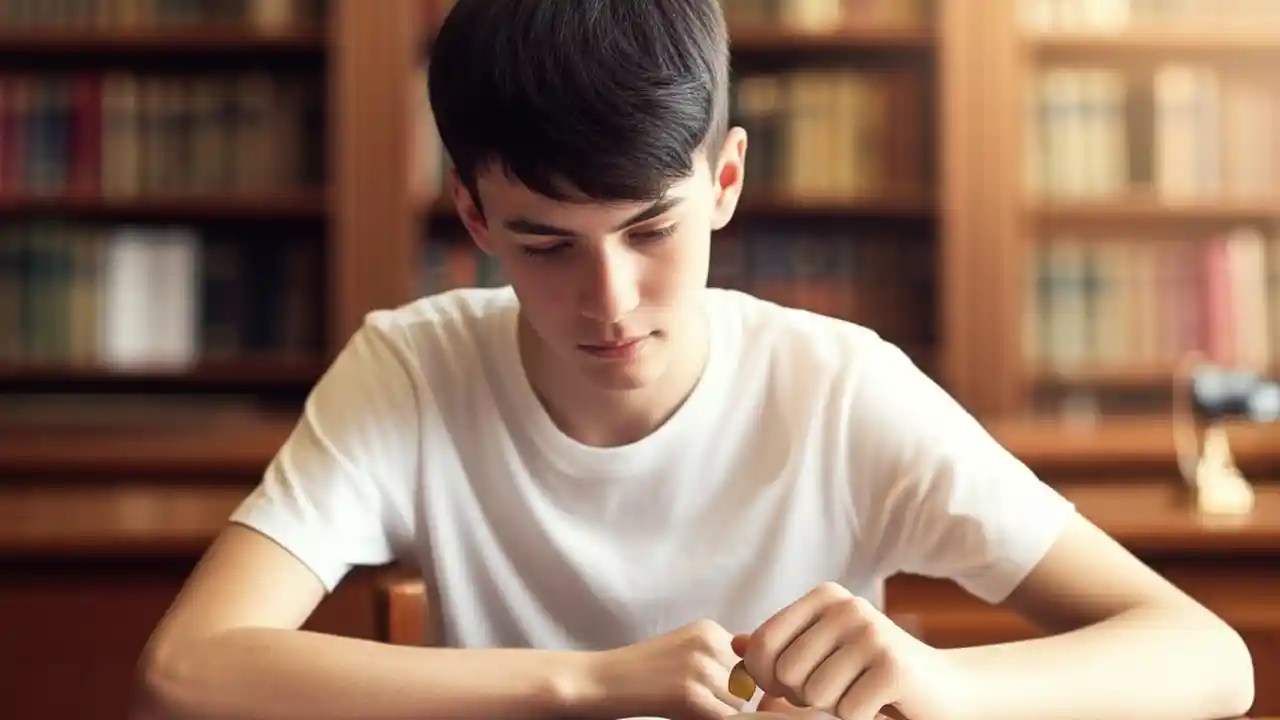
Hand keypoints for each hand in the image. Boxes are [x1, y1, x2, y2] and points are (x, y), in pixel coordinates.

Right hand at [582, 619, 750, 719]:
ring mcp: (701, 668)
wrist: (602, 680)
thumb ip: (718, 657)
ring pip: (738, 704)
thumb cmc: (642, 671)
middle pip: (746, 684)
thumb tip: (759, 675)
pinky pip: (725, 718)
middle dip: (726, 697)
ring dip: (718, 712)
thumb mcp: (685, 650)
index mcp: (710, 629)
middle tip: (690, 698)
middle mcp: (709, 643)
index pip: (748, 662)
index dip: (730, 682)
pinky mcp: (692, 695)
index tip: (704, 686)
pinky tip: (685, 714)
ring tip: (685, 705)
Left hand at [734, 583, 966, 719]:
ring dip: (833, 708)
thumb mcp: (825, 650)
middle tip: (835, 692)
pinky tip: (879, 704)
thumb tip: (734, 645)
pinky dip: (859, 718)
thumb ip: (781, 646)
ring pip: (815, 694)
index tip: (787, 688)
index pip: (765, 643)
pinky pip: (846, 711)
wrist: (946, 688)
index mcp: (825, 597)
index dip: (766, 679)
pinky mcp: (893, 667)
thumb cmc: (873, 672)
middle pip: (786, 672)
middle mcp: (848, 607)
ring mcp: (872, 634)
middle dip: (803, 697)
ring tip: (857, 694)